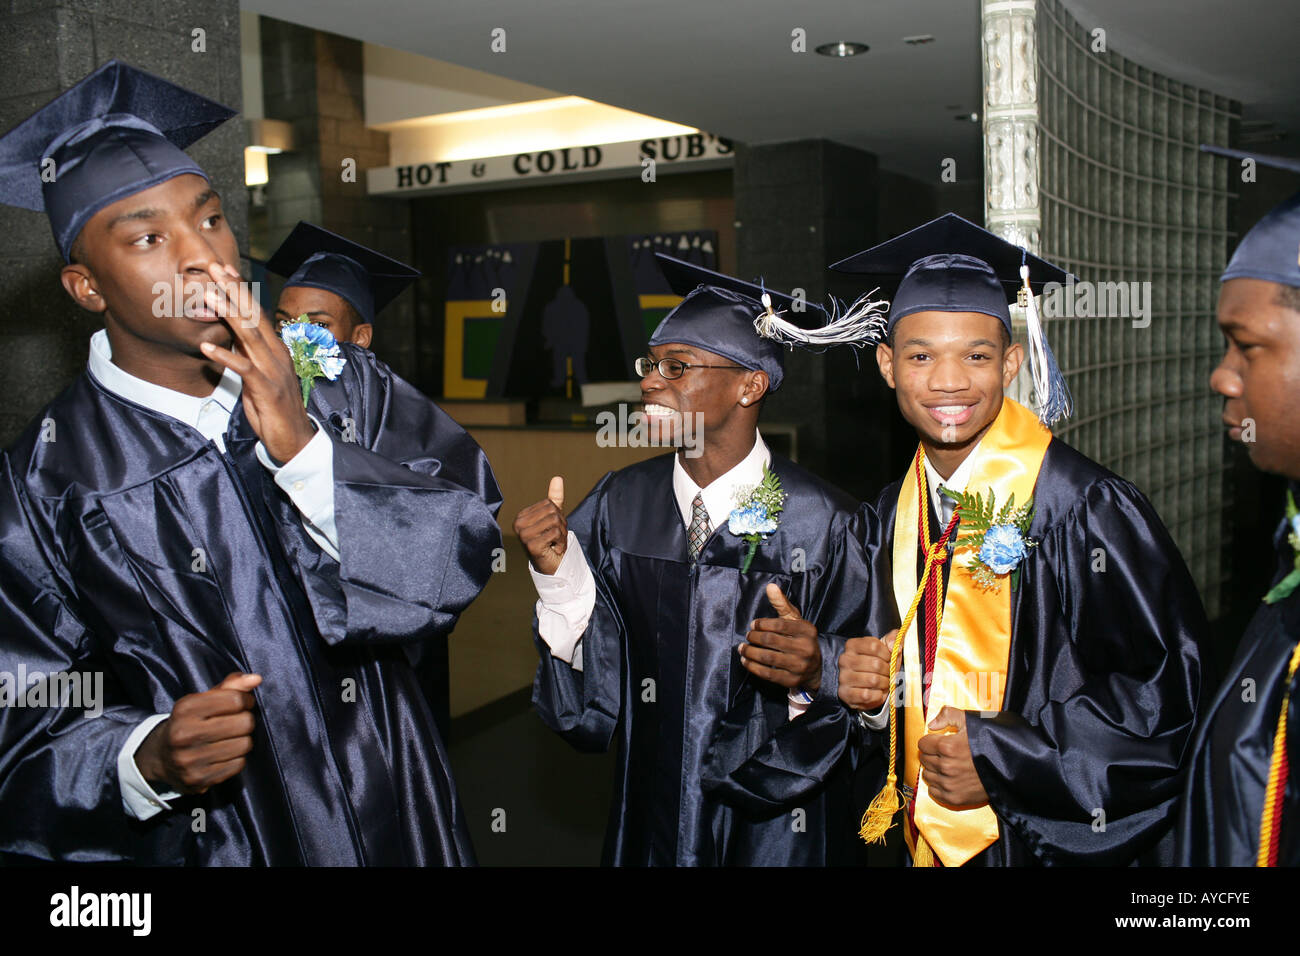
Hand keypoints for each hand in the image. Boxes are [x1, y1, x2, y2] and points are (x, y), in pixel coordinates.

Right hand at [135, 672, 262, 794]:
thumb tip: (256, 678)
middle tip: (236, 722)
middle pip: (243, 723)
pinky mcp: (198, 779)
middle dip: (246, 720)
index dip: (246, 700)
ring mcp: (190, 759)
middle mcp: (184, 734)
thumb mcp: (203, 700)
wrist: (160, 757)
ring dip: (243, 740)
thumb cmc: (189, 723)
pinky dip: (237, 758)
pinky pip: (238, 765)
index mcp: (185, 709)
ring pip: (244, 745)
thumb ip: (230, 686)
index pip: (235, 700)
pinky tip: (224, 754)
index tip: (242, 704)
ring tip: (231, 738)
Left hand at [199, 262, 315, 463]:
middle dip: (234, 289)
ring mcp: (272, 370)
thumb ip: (247, 354)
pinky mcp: (266, 388)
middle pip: (253, 315)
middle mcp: (276, 353)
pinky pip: (243, 368)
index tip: (224, 269)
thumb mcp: (258, 375)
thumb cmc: (274, 408)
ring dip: (228, 313)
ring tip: (209, 295)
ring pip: (249, 335)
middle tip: (214, 267)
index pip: (256, 312)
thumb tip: (230, 336)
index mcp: (275, 348)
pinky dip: (225, 356)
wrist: (294, 438)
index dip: (240, 289)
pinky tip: (206, 346)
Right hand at [513, 476, 567, 574]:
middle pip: (553, 511)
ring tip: (554, 543)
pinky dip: (560, 542)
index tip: (552, 529)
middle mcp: (519, 524)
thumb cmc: (552, 541)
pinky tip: (554, 549)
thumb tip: (557, 478)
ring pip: (555, 521)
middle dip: (561, 525)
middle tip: (555, 538)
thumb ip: (554, 498)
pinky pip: (555, 533)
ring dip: (561, 534)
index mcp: (522, 516)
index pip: (549, 503)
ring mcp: (523, 535)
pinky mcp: (531, 545)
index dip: (558, 515)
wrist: (553, 565)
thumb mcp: (555, 516)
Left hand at [738, 583, 821, 691]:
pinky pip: (767, 674)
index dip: (762, 624)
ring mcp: (799, 666)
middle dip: (753, 637)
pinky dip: (752, 667)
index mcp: (807, 630)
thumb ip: (782, 603)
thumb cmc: (800, 639)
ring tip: (742, 648)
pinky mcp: (791, 680)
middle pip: (770, 640)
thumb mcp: (795, 620)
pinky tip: (745, 661)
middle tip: (747, 636)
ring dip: (749, 652)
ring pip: (767, 657)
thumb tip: (770, 586)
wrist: (816, 668)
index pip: (779, 624)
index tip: (753, 625)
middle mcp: (806, 648)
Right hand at [838, 628, 896, 710]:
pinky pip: (867, 695)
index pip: (874, 646)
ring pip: (873, 680)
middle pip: (875, 664)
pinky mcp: (845, 694)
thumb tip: (893, 646)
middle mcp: (844, 659)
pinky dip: (877, 695)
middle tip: (888, 674)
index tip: (888, 659)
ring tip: (884, 683)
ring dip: (884, 684)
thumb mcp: (886, 648)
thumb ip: (894, 639)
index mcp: (852, 645)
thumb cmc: (877, 665)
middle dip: (887, 671)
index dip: (887, 654)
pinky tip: (877, 692)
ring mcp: (843, 677)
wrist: (866, 688)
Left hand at [917, 706, 987, 807]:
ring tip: (948, 765)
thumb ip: (948, 715)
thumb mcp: (972, 721)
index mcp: (948, 747)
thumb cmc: (993, 743)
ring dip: (934, 770)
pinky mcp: (955, 798)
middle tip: (945, 754)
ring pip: (927, 775)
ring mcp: (950, 784)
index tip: (938, 742)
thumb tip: (932, 724)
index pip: (922, 744)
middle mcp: (947, 767)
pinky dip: (938, 785)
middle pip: (924, 759)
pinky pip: (934, 791)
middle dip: (932, 754)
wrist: (1012, 767)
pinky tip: (949, 779)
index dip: (930, 741)